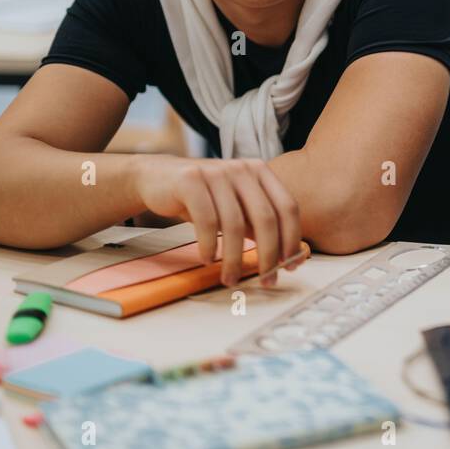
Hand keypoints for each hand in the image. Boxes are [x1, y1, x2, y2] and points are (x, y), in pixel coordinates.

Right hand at [132, 156, 303, 287]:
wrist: (157, 178)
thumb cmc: (204, 198)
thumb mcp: (236, 207)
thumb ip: (259, 225)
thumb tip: (288, 257)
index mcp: (261, 172)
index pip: (288, 207)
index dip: (292, 238)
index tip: (291, 265)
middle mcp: (242, 168)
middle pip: (266, 217)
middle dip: (269, 254)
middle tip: (266, 280)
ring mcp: (216, 172)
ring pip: (235, 223)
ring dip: (234, 258)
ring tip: (230, 278)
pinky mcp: (190, 180)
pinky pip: (207, 221)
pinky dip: (210, 245)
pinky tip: (208, 260)